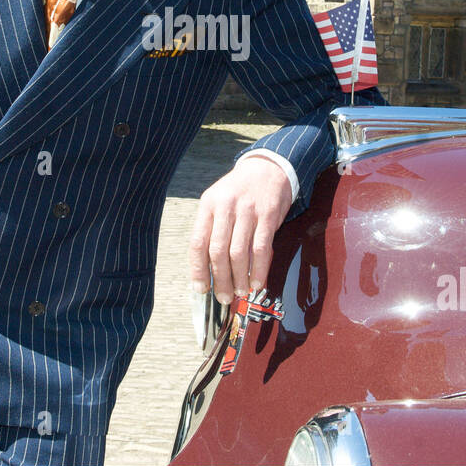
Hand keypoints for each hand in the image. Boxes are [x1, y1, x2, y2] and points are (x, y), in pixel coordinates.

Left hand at [189, 156, 291, 304]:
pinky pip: (261, 249)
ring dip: (239, 278)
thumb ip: (211, 229)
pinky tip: (256, 282)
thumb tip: (206, 269)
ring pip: (239, 253)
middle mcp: (226, 207)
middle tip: (223, 297)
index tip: (201, 289)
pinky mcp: (268, 215)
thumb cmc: (239, 191)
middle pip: (218, 251)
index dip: (198, 270)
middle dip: (220, 280)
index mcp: (208, 205)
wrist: (268, 167)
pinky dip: (258, 270)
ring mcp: (248, 211)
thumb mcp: (218, 201)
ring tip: (240, 291)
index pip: (198, 242)